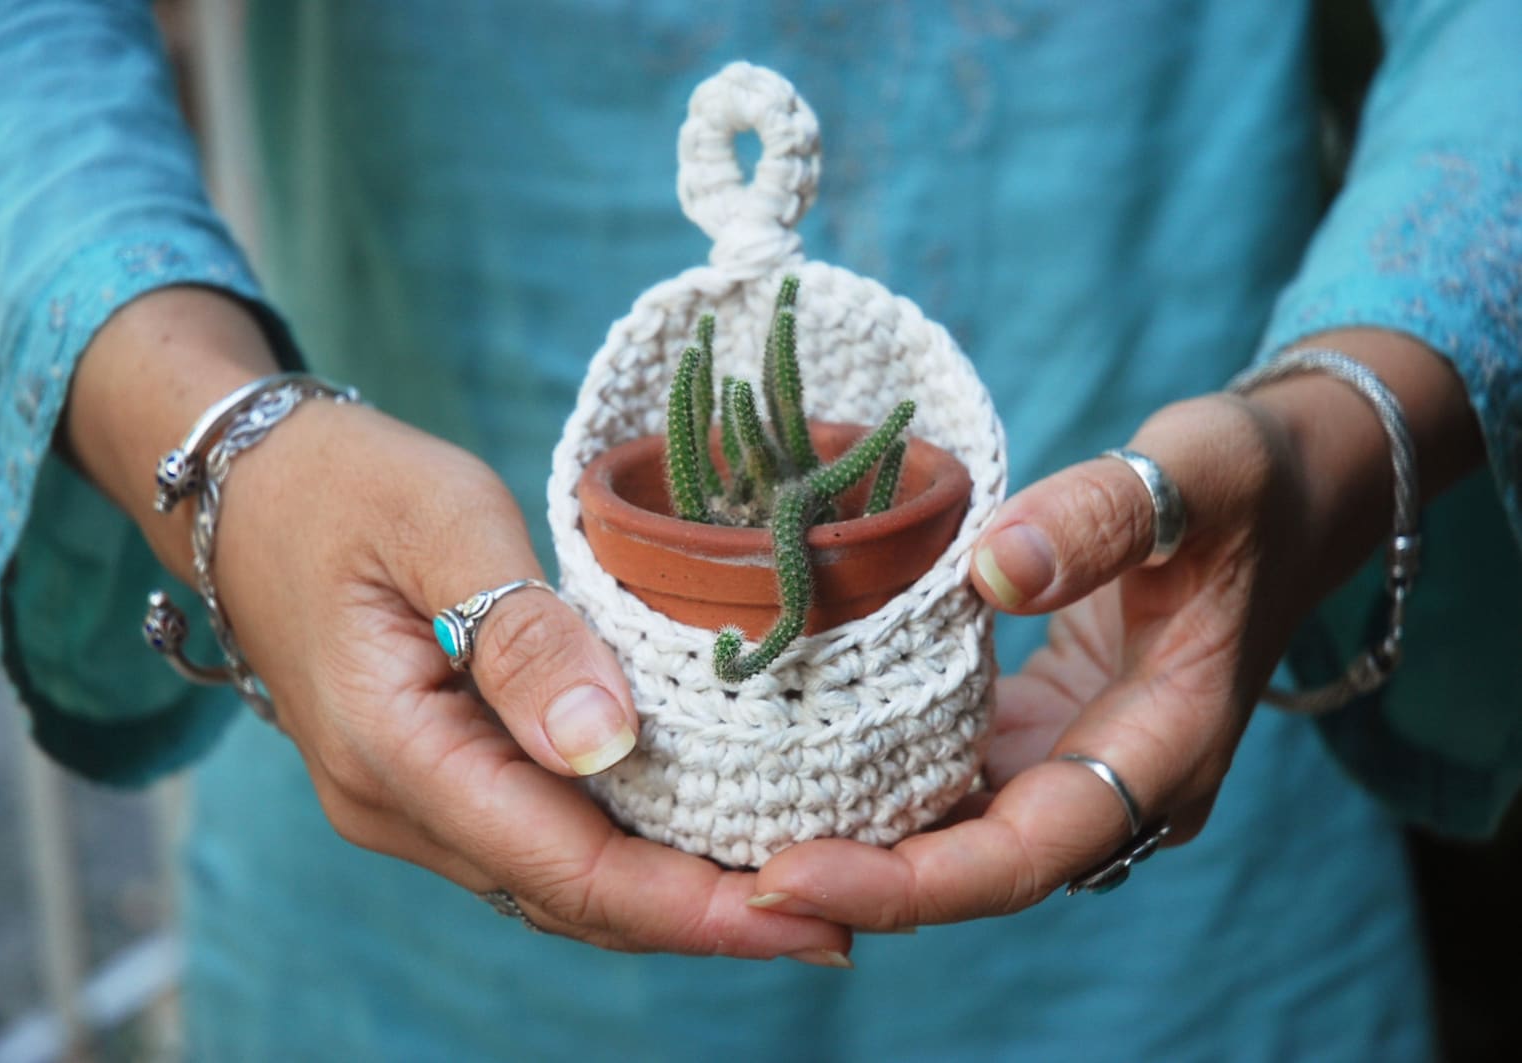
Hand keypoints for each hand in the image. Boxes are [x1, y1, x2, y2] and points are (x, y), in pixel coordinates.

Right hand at [67, 288, 851, 962]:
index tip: (803, 910)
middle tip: (835, 919)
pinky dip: (620, 859)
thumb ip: (518, 635)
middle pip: (566, 895)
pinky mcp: (428, 779)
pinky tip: (693, 847)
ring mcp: (406, 801)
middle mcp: (394, 804)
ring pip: (552, 883)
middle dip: (698, 919)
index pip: (559, 862)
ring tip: (791, 897)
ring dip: (665, 900)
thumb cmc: (348, 485)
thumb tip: (606, 746)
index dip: (683, 902)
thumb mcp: (440, 524)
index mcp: (392, 750)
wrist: (249, 486)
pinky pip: (535, 843)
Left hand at [747, 330, 1482, 928]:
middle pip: (975, 870)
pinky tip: (794, 761)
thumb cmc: (1245, 482)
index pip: (1025, 853)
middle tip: (725, 875)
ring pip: (956, 837)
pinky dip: (878, 786)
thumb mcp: (1192, 472)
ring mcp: (1076, 764)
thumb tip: (993, 567)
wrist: (1284, 494)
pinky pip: (952, 782)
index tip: (790, 873)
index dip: (908, 883)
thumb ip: (1102, 517)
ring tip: (733, 835)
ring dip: (856, 845)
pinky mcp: (1040, 734)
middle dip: (855, 885)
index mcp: (1164, 749)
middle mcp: (1118, 784)